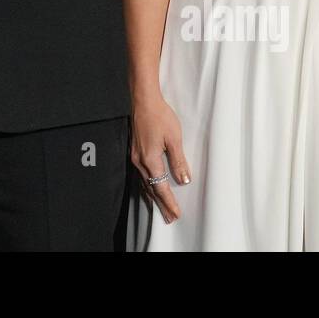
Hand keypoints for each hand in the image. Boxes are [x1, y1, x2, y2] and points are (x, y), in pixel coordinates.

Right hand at [131, 95, 190, 223]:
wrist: (141, 100)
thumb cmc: (158, 116)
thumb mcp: (174, 138)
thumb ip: (178, 161)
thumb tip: (183, 179)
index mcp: (150, 160)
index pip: (161, 188)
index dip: (169, 202)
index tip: (176, 214)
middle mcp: (140, 161)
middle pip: (151, 189)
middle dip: (161, 204)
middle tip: (169, 217)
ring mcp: (135, 156)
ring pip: (144, 183)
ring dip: (153, 196)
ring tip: (160, 207)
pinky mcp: (134, 150)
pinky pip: (141, 175)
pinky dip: (147, 185)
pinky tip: (149, 187)